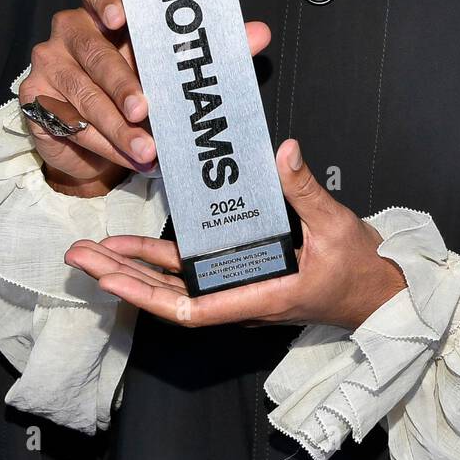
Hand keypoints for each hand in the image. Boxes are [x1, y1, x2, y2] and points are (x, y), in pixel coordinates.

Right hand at [21, 0, 270, 196]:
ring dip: (117, 126)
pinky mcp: (34, 98)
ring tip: (147, 149)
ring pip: (84, 93)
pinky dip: (103, 144)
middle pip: (93, 50)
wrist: (95, 133)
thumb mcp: (168, 64)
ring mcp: (49, 62)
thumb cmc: (137, 83)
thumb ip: (207, 46)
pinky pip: (69, 122)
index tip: (122, 18)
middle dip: (122, 83)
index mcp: (101, 8)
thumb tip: (257, 34)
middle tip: (147, 110)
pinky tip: (127, 157)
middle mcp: (70, 28)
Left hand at [63, 139, 408, 330]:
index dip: (146, 294)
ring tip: (96, 251)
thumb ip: (306, 189)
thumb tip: (283, 151)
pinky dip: (163, 264)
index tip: (111, 277)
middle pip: (168, 299)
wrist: (380, 293)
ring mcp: (241, 291)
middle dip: (122, 278)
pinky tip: (140, 248)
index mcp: (260, 296)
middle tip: (79, 257)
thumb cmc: (360, 269)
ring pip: (176, 287)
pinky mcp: (246, 279)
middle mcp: (242, 300)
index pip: (190, 308)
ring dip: (135, 270)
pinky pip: (195, 275)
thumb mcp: (337, 226)